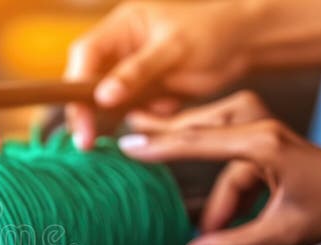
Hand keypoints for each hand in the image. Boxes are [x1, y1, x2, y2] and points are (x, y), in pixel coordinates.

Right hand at [66, 0, 254, 149]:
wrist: (246, 43)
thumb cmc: (213, 33)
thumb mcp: (174, 50)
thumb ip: (136, 72)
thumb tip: (102, 97)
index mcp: (120, 26)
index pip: (84, 56)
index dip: (75, 87)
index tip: (79, 118)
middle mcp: (118, 47)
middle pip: (86, 82)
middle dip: (87, 111)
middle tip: (86, 141)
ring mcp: (129, 70)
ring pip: (105, 100)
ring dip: (118, 116)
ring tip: (148, 114)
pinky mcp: (142, 89)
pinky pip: (128, 110)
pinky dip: (145, 116)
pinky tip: (170, 104)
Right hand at [119, 92, 320, 244]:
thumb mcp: (283, 234)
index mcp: (263, 145)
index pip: (196, 141)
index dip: (159, 147)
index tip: (127, 148)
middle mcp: (262, 128)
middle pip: (200, 127)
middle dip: (167, 138)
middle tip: (130, 142)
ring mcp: (266, 132)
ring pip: (213, 140)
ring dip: (194, 166)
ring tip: (162, 174)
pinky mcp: (270, 143)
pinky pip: (232, 161)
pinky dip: (222, 189)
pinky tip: (217, 221)